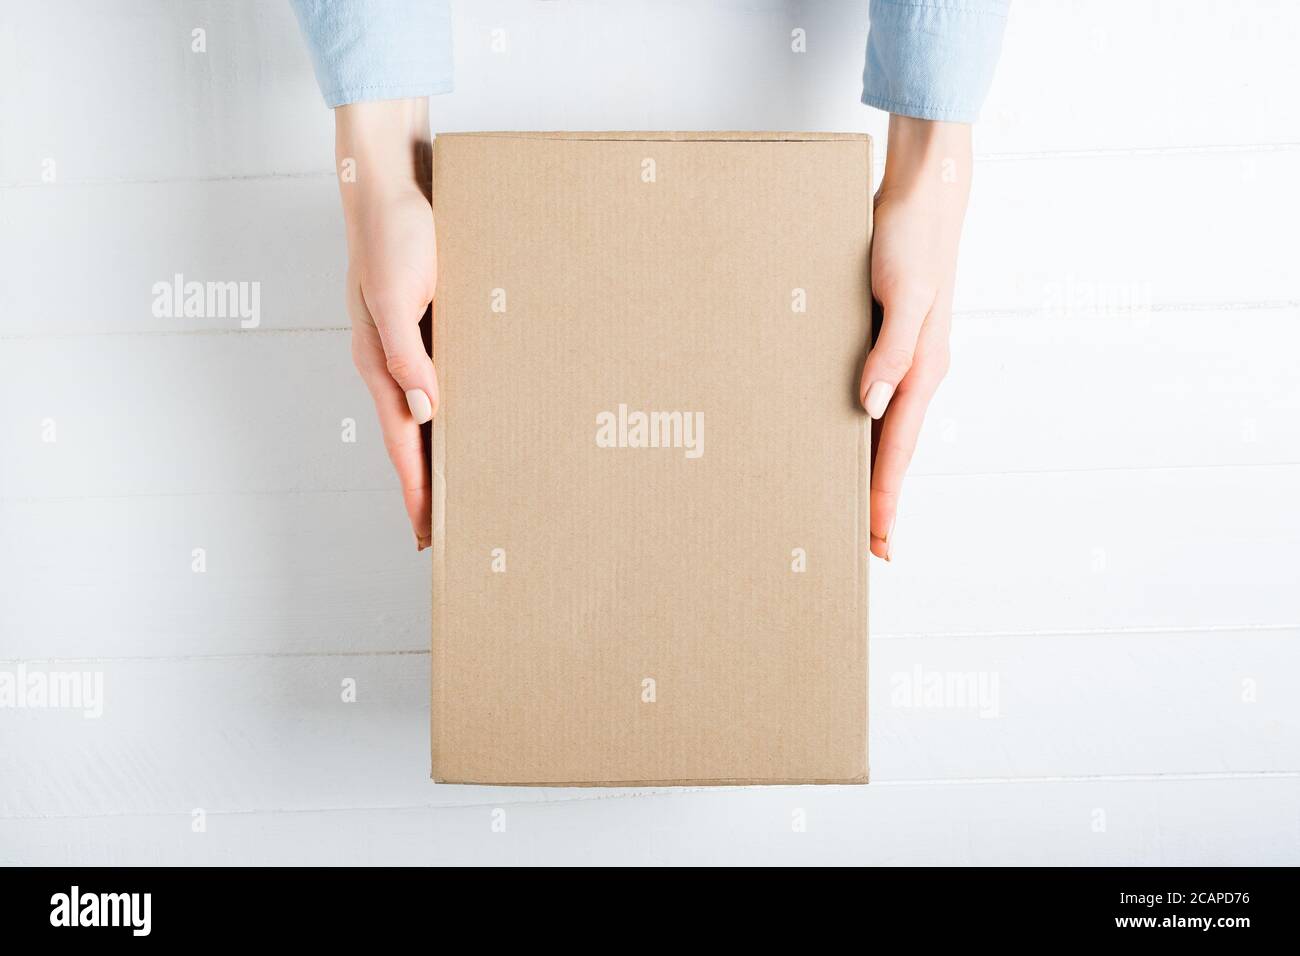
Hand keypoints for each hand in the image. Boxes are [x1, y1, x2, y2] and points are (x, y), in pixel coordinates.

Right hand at [336, 99, 437, 549]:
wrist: (382, 182)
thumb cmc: (392, 234)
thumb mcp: (400, 295)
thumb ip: (407, 354)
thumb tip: (427, 412)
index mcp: (378, 363)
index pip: (402, 442)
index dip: (415, 489)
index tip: (426, 534)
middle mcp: (385, 362)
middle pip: (407, 438)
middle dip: (421, 485)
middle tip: (438, 529)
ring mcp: (398, 345)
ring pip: (418, 413)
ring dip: (432, 451)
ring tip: (451, 487)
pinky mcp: (416, 325)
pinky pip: (430, 380)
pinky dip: (441, 410)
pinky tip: (458, 417)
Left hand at [860, 115, 971, 560]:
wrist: (922, 193)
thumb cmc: (913, 238)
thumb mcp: (902, 292)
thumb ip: (891, 349)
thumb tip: (871, 406)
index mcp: (924, 370)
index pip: (898, 451)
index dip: (886, 498)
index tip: (876, 542)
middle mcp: (916, 373)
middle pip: (892, 450)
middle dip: (877, 498)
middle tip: (859, 544)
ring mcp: (902, 358)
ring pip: (881, 429)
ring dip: (866, 467)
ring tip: (844, 505)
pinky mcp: (884, 339)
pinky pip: (870, 396)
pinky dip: (856, 427)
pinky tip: (836, 436)